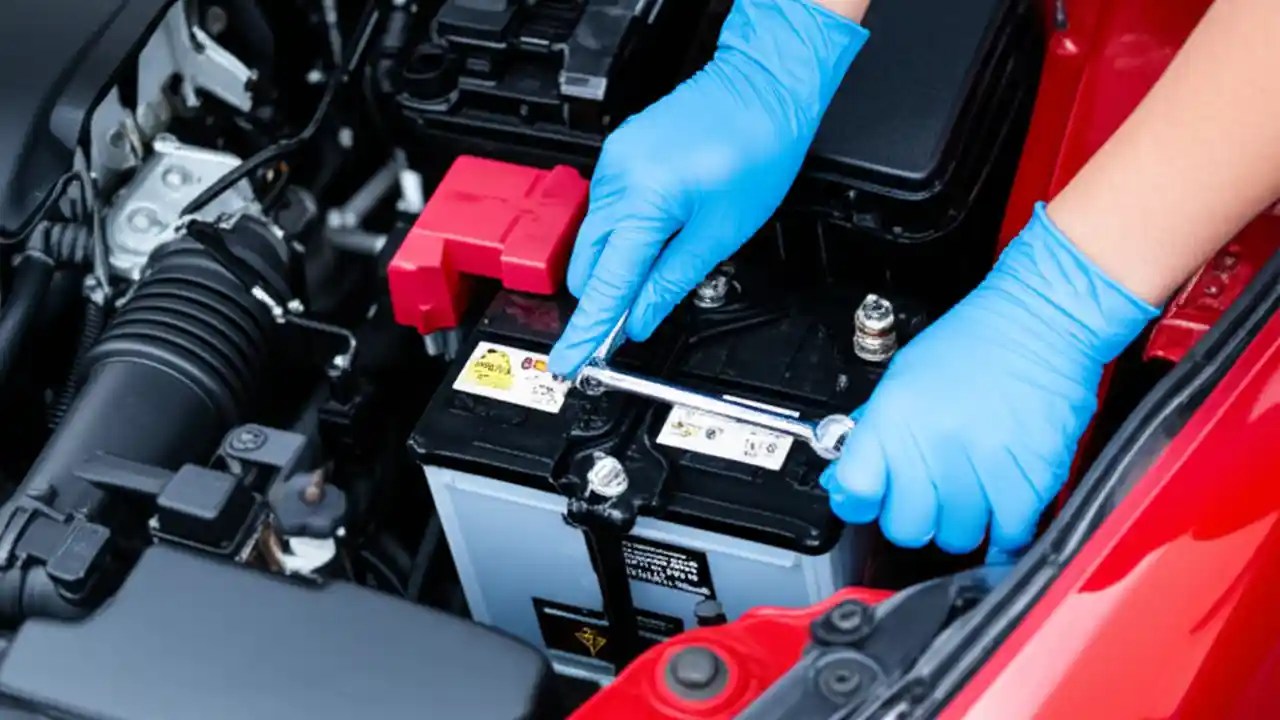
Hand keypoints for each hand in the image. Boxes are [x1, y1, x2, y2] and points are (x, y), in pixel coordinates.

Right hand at [547, 0, 867, 376]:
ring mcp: (614, 161)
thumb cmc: (758, 147)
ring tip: (654, 272)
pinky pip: (606, 207)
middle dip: (603, 298)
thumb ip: (672, 280)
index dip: (588, 330)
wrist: (764, 85)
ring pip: (595, 236)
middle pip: (589, 263)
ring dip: (615, 264)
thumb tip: (642, 319)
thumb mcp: (721, 231)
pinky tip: (654, 235)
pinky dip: (622, 232)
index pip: (605, 283)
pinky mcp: (620, 152)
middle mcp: (618, 177)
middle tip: (623, 328)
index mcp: (643, 200)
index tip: (569, 360)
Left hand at [822, 205, 1159, 554]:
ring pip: (956, 537)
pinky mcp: (1030, 480)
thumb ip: (875, 429)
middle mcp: (935, 445)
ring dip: (960, 523)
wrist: (1042, 321)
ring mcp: (983, 466)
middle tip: (927, 496)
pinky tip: (1000, 510)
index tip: (868, 499)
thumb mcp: (903, 376)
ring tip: (970, 492)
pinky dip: (1003, 534)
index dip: (858, 501)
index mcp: (895, 417)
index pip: (855, 490)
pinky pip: (1007, 537)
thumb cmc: (974, 342)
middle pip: (906, 527)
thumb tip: (848, 474)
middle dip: (913, 517)